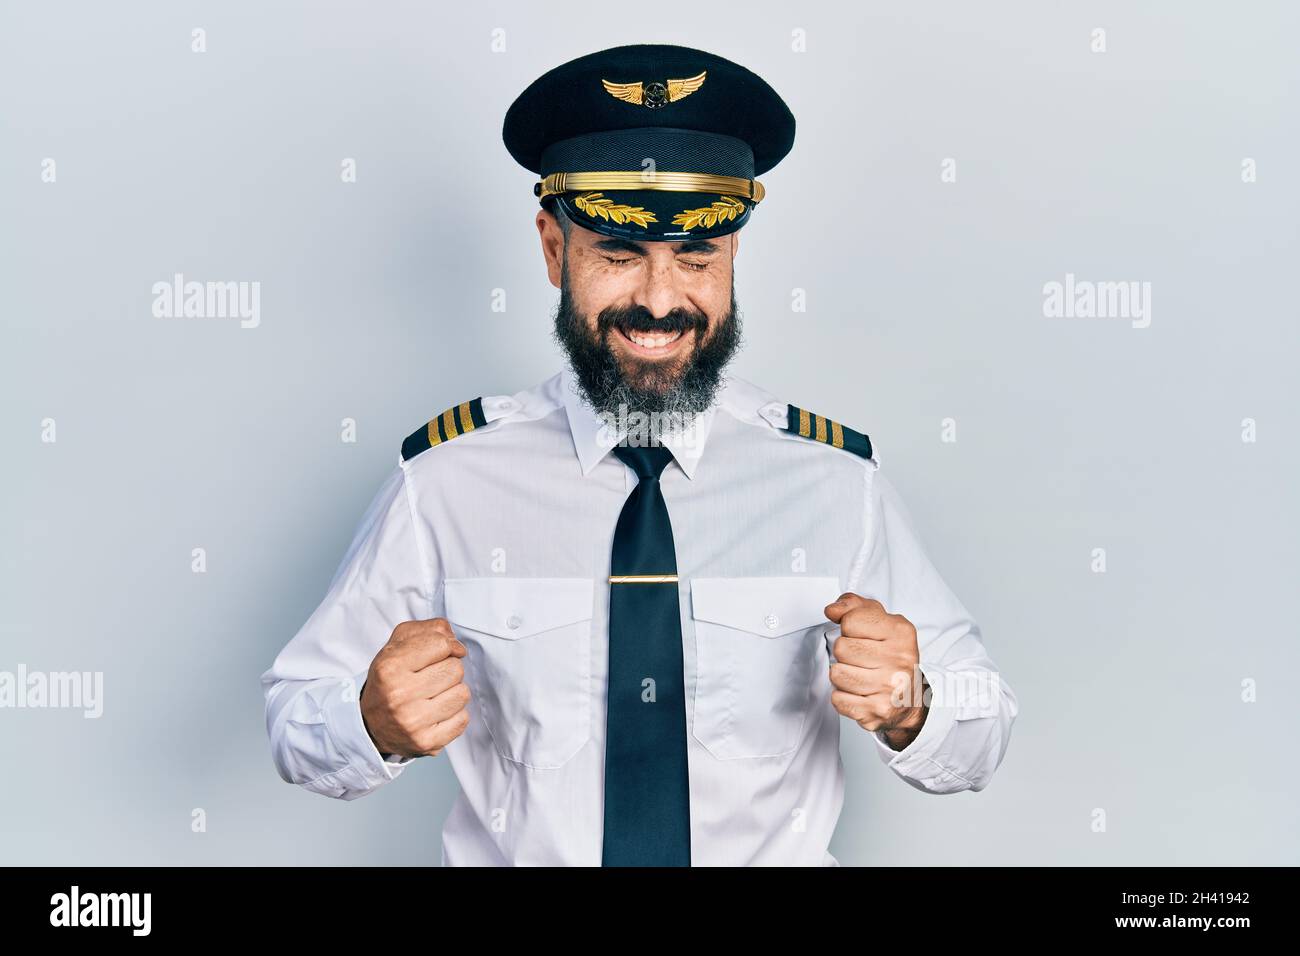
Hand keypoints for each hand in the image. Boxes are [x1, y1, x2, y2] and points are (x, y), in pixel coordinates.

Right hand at [360, 619, 470, 757]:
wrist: (369, 723)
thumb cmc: (390, 679)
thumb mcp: (399, 645)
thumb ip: (431, 630)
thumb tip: (457, 646)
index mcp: (390, 667)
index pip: (441, 644)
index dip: (444, 646)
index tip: (437, 653)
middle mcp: (399, 695)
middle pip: (455, 669)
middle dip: (447, 669)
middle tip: (429, 678)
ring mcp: (413, 722)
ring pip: (462, 694)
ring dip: (452, 692)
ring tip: (432, 696)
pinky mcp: (426, 743)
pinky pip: (463, 719)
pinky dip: (454, 715)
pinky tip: (435, 714)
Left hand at [824, 593, 928, 748]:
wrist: (909, 699)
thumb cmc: (891, 656)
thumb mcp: (880, 622)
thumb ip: (853, 606)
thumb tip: (832, 609)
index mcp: (900, 633)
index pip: (851, 620)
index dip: (849, 627)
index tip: (862, 635)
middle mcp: (898, 660)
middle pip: (841, 648)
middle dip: (845, 652)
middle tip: (862, 659)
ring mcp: (889, 688)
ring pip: (836, 674)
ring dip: (842, 675)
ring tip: (860, 675)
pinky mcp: (877, 711)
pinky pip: (838, 699)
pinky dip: (843, 696)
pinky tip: (860, 693)